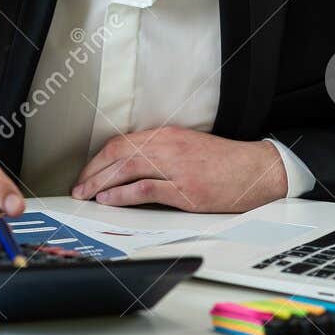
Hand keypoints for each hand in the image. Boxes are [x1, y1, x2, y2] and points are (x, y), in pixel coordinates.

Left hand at [71, 127, 287, 212]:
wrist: (256, 171)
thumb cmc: (223, 163)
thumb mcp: (187, 148)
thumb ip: (159, 153)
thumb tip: (128, 168)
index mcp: (167, 135)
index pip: (121, 143)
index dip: (99, 159)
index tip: (87, 173)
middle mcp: (168, 147)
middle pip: (118, 154)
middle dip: (93, 171)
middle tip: (78, 187)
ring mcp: (176, 167)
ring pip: (127, 169)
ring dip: (101, 183)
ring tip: (86, 195)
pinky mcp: (185, 189)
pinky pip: (146, 188)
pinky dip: (123, 194)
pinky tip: (110, 200)